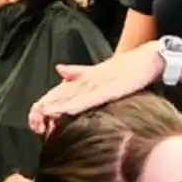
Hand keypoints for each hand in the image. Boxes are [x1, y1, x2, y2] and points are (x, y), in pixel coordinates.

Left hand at [27, 42, 163, 133]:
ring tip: (40, 115)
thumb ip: (77, 72)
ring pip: (71, 97)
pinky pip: (91, 98)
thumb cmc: (125, 68)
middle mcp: (85, 81)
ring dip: (56, 106)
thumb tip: (58, 69)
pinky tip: (66, 110)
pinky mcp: (109, 89)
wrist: (148, 58)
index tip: (34, 120)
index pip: (57, 93)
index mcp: (82, 80)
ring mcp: (97, 84)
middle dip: (44, 109)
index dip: (44, 105)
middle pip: (59, 96)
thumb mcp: (97, 71)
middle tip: (33, 124)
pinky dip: (78, 104)